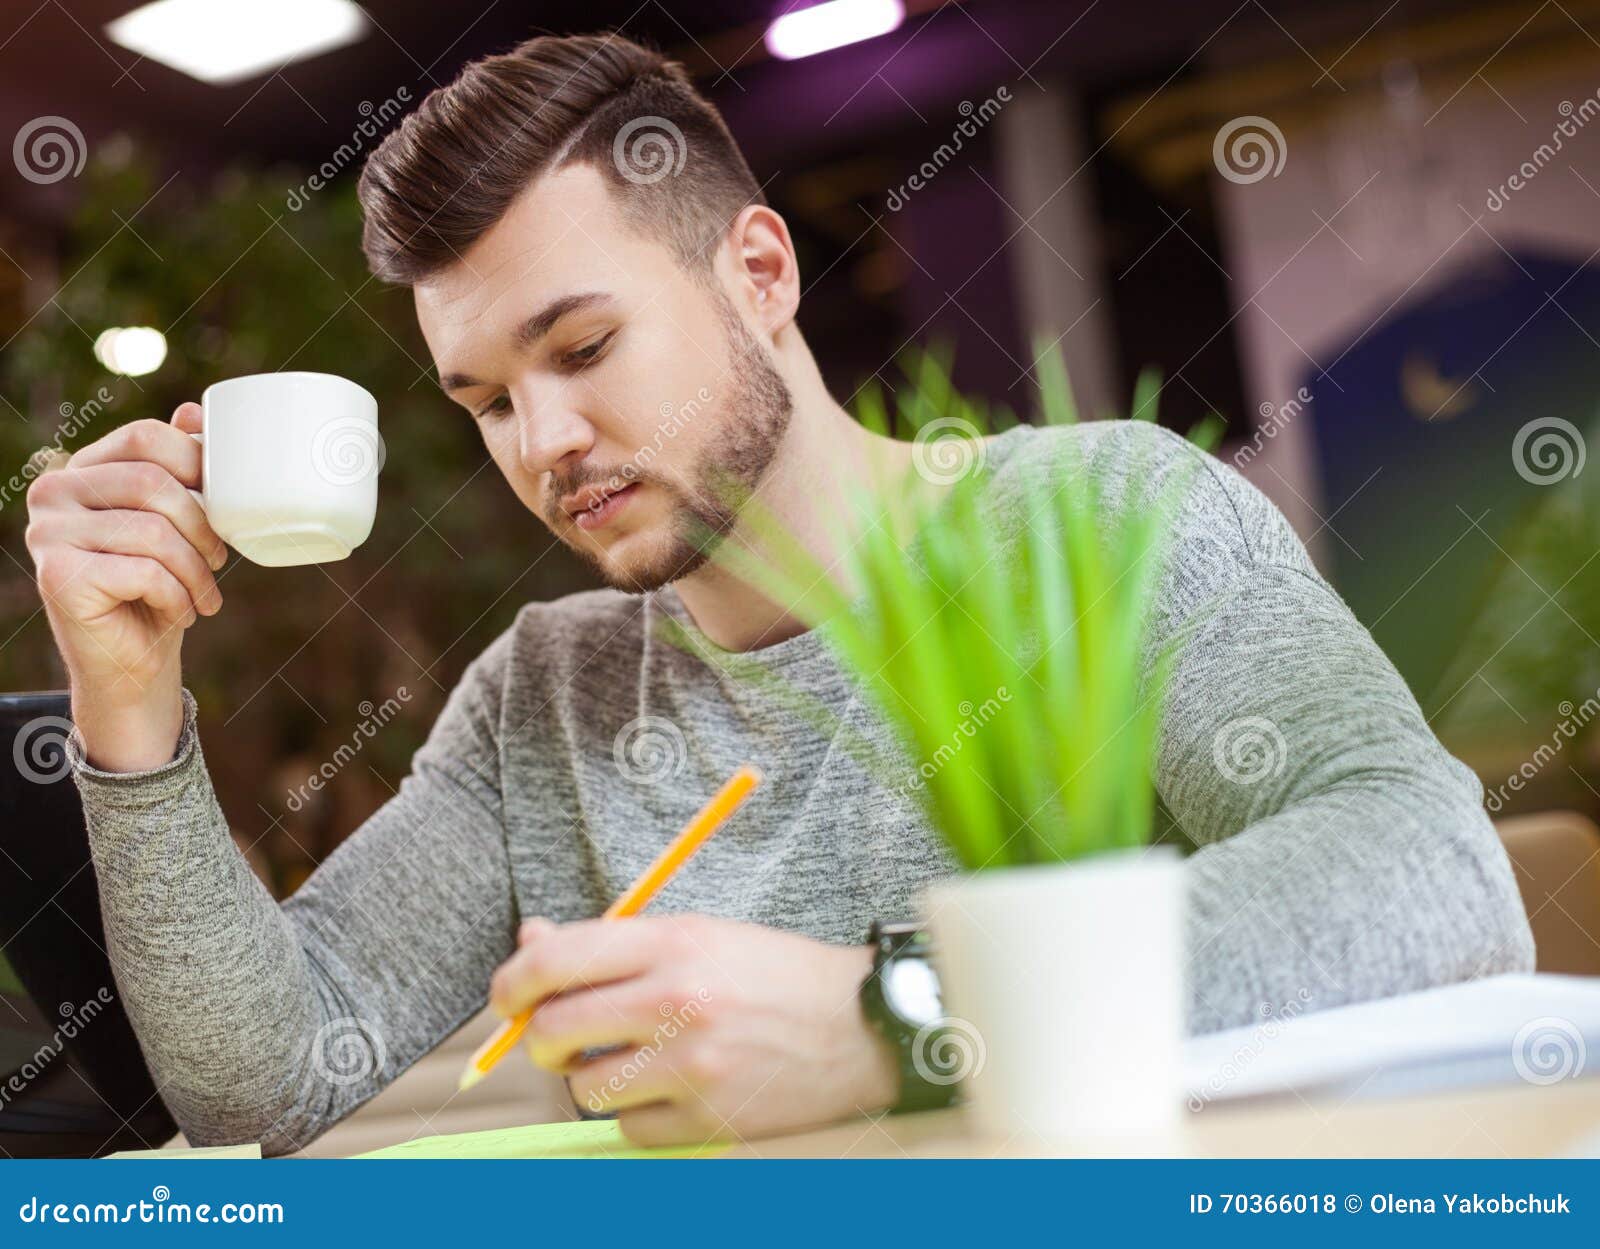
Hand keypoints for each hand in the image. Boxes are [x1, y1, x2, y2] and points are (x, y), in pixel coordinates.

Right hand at [24, 403, 227, 769]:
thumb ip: (180, 468)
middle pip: (155, 483)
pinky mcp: (58, 576)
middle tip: (219, 561)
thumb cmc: (158, 587)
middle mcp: (53, 493)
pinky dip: (177, 597)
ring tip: (204, 595)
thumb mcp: (178, 523)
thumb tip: (193, 411)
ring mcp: (48, 533)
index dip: (198, 465)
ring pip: (154, 532)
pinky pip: (145, 572)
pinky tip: (178, 613)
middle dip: (204, 526)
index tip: (222, 505)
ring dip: (196, 572)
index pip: (146, 437)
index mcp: (82, 469)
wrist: (132, 663)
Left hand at [489, 914, 898, 1145]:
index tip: (508, 996)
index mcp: (674, 943)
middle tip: (564, 1037)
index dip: (513, 982)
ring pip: (585, 1089)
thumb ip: (613, 943)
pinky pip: (630, 1129)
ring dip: (595, 1079)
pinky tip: (673, 1089)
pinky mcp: (709, 1121)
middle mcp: (679, 1002)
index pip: (556, 962)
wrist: (862, 1025)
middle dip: (544, 1038)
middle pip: (554, 1032)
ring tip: (636, 1060)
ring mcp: (694, 1066)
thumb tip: (529, 942)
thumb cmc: (772, 975)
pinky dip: (639, 1114)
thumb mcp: (698, 935)